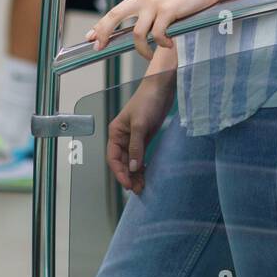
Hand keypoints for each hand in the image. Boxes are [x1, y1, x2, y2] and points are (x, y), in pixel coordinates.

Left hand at [85, 0, 222, 59]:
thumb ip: (149, 10)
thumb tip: (139, 31)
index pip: (115, 10)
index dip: (101, 24)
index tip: (91, 36)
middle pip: (115, 16)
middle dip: (104, 32)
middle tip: (99, 46)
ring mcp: (155, 4)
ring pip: (137, 33)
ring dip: (141, 49)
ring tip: (148, 55)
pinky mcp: (168, 11)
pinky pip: (158, 35)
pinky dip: (162, 43)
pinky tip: (168, 44)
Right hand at [107, 71, 176, 193]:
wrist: (163, 88)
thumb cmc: (148, 100)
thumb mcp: (140, 124)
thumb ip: (136, 147)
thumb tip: (132, 167)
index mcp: (116, 132)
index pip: (113, 158)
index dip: (119, 172)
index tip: (128, 184)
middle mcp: (123, 137)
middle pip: (122, 162)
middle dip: (129, 176)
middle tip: (139, 189)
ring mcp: (134, 138)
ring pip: (132, 161)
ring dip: (136, 173)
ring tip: (143, 186)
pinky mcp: (145, 137)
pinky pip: (141, 156)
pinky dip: (143, 166)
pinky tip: (147, 174)